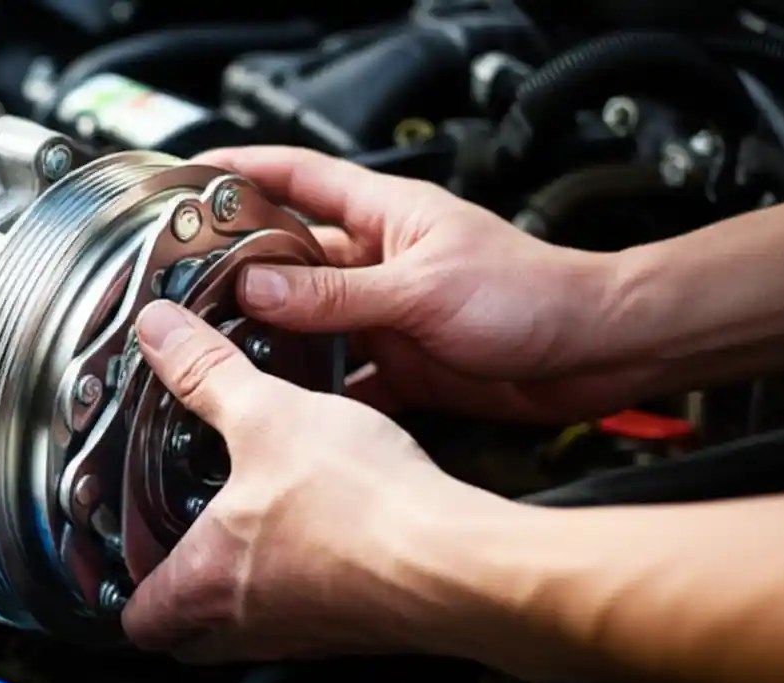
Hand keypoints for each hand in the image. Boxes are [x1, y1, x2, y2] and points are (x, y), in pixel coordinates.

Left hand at [120, 300, 520, 662]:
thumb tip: (160, 334)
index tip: (126, 552)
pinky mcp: (356, 625)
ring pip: (248, 625)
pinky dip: (299, 578)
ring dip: (239, 583)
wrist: (458, 559)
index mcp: (207, 581)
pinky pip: (308, 613)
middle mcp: (251, 621)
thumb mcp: (268, 414)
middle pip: (188, 636)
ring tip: (248, 524)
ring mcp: (307, 631)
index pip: (139, 620)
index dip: (123, 588)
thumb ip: (206, 373)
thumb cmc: (364, 505)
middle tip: (178, 542)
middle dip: (176, 593)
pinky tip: (320, 526)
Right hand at [196, 146, 658, 422]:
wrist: (593, 354)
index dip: (244, 171)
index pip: (299, 178)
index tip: (194, 178)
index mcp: (385, 216)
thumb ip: (337, 295)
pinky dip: (318, 395)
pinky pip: (345, 378)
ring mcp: (387, 313)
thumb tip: (259, 288)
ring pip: (311, 322)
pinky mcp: (403, 361)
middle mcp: (378, 262)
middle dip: (242, 269)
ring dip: (276, 338)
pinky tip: (290, 410)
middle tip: (190, 288)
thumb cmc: (532, 294)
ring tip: (225, 353)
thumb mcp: (422, 288)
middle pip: (292, 257)